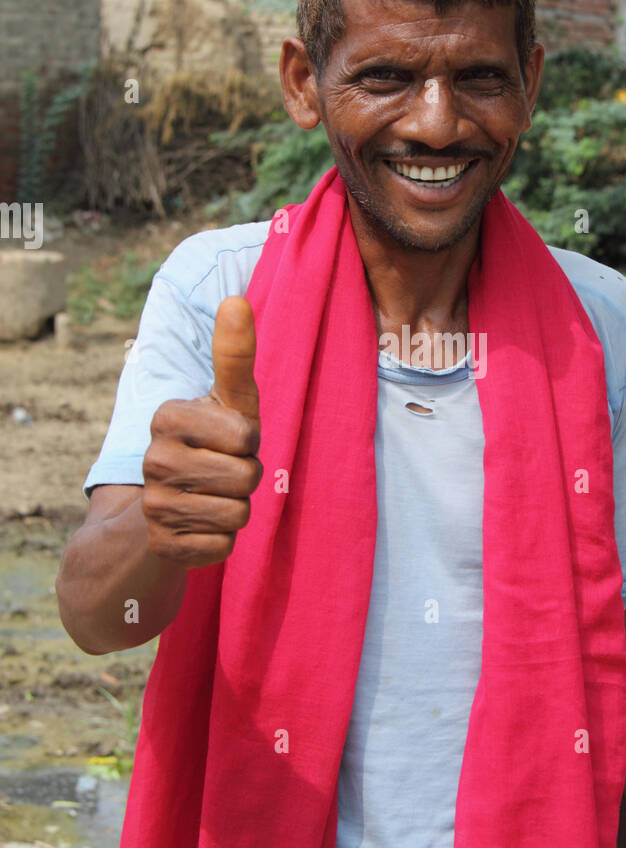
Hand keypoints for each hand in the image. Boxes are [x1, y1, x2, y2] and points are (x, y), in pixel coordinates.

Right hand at [141, 296, 262, 566]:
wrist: (168, 505)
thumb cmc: (214, 442)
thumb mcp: (228, 400)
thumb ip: (234, 354)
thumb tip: (236, 300)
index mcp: (166, 417)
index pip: (245, 435)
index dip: (250, 441)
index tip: (230, 439)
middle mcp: (153, 460)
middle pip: (246, 478)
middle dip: (246, 477)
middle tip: (223, 471)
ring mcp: (154, 505)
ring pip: (237, 514)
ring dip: (237, 509)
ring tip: (214, 497)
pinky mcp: (162, 545)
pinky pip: (222, 547)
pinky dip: (222, 540)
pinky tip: (201, 525)